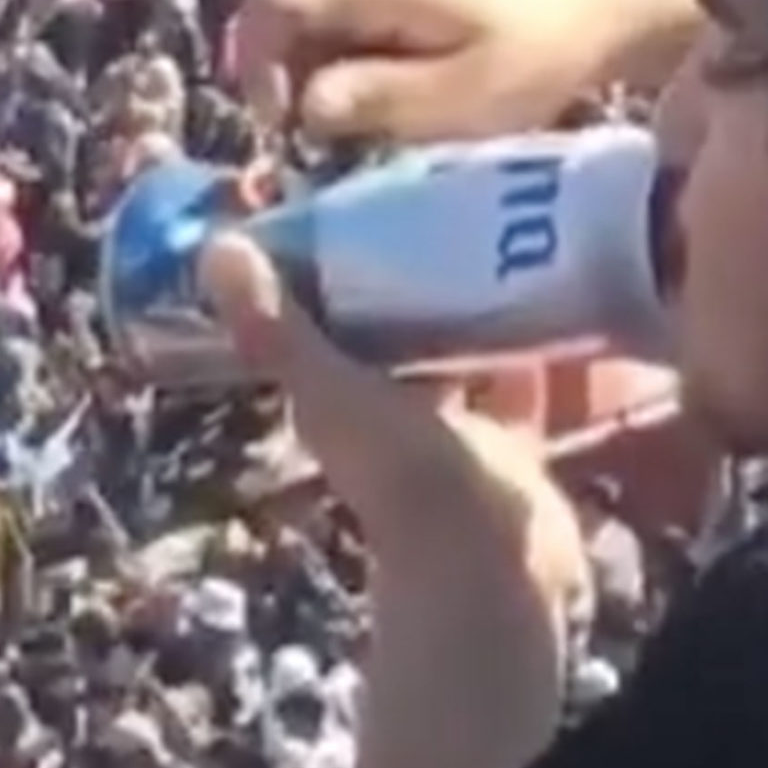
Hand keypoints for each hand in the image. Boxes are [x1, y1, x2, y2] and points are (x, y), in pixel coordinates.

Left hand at [196, 233, 584, 603]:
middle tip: (431, 208)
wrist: (494, 559)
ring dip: (470, 309)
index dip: (325, 276)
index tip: (344, 211)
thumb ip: (279, 329)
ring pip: (458, 358)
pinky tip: (551, 298)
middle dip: (408, 283)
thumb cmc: (404, 474)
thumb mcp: (332, 391)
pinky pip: (519, 387)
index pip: (320, 328)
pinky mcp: (509, 448)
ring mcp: (452, 437)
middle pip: (392, 338)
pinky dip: (532, 349)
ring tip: (493, 238)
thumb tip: (216, 249)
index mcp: (335, 406)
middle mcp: (388, 420)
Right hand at [231, 0, 694, 142]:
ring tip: (362, 135)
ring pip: (317, 28)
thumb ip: (378, 99)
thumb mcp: (460, 95)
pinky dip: (354, 71)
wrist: (610, 14)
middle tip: (324, 146)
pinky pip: (351, 30)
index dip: (256, 67)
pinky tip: (392, 111)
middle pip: (287, 17)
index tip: (284, 128)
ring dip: (324, 82)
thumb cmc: (539, 54)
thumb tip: (306, 109)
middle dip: (289, 82)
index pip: (268, 5)